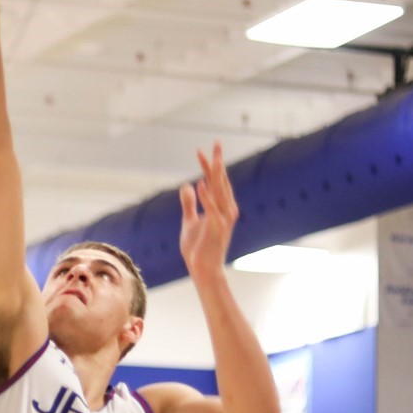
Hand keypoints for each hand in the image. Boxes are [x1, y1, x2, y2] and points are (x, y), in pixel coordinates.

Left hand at [179, 145, 239, 283]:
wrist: (203, 269)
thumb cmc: (198, 249)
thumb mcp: (189, 222)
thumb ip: (189, 204)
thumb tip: (186, 186)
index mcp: (220, 208)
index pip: (214, 182)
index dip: (207, 166)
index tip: (200, 151)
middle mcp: (226, 210)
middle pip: (221, 181)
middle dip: (218, 162)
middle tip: (216, 142)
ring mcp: (223, 219)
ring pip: (220, 191)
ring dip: (215, 174)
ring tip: (211, 157)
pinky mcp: (217, 228)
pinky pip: (212, 209)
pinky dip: (207, 197)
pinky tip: (200, 183)